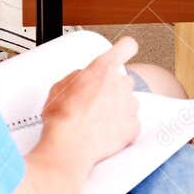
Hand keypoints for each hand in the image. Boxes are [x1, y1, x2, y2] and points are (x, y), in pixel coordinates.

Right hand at [33, 36, 140, 168]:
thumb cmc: (62, 119)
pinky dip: (120, 129)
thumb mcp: (60, 87)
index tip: (123, 53)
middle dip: (112, 89)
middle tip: (96, 102)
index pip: (126, 46)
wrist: (69, 147)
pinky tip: (104, 134)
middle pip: (123, 80)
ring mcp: (130, 105)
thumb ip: (79, 77)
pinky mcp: (134, 126)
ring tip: (97, 122)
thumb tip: (84, 79)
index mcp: (103, 68)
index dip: (123, 50)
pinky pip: (130, 123)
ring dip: (116, 109)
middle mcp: (121, 83)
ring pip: (127, 102)